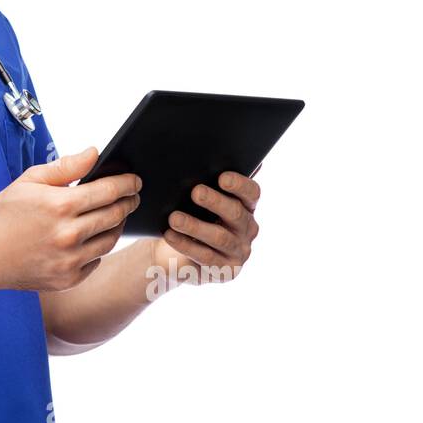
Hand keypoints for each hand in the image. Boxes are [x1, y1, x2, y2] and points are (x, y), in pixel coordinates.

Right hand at [0, 146, 140, 291]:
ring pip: (110, 240)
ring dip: (117, 225)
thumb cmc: (4, 215)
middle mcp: (69, 234)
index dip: (127, 183)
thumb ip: (66, 167)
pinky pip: (96, 261)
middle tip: (132, 196)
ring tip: (115, 215)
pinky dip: (98, 248)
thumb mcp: (30, 181)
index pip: (109, 191)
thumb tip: (95, 153)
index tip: (135, 180)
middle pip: (116, 215)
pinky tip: (92, 238)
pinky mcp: (68, 279)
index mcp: (60, 205)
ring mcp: (69, 260)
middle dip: (129, 202)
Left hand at [151, 170, 260, 286]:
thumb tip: (216, 152)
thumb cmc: (190, 216)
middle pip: (235, 213)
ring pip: (219, 237)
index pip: (252, 193)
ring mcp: (239, 251)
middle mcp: (247, 228)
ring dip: (196, 226)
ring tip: (174, 218)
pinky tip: (170, 235)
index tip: (222, 177)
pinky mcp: (225, 270)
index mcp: (246, 206)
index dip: (240, 184)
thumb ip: (208, 180)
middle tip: (195, 192)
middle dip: (215, 202)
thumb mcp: (198, 201)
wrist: (173, 252)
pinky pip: (205, 257)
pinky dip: (186, 244)